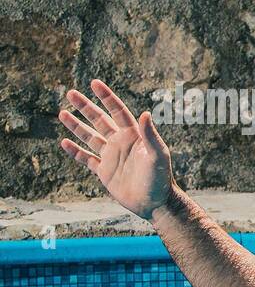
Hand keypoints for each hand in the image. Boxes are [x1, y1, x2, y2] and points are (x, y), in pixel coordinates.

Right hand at [58, 80, 175, 220]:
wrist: (156, 203)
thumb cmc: (161, 179)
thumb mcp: (158, 155)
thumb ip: (150, 135)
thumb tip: (145, 113)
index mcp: (133, 136)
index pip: (117, 111)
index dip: (106, 97)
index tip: (94, 83)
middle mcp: (121, 143)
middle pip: (99, 120)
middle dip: (86, 107)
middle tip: (71, 93)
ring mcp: (111, 157)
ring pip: (90, 137)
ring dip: (76, 126)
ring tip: (62, 113)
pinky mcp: (105, 172)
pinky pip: (87, 159)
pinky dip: (75, 151)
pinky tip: (64, 142)